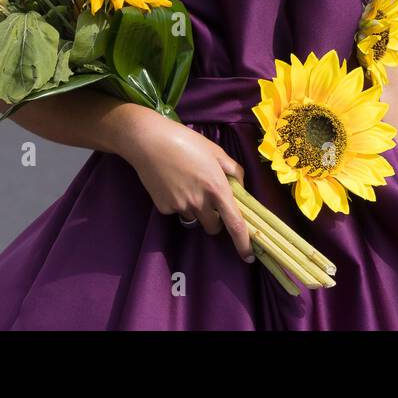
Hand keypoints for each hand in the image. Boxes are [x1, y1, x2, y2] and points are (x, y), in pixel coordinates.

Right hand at [119, 111, 253, 261]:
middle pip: (213, 227)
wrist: (148, 142)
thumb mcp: (215, 151)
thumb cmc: (185, 141)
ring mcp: (180, 206)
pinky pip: (176, 211)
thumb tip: (240, 187)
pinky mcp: (163, 207)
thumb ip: (233, 170)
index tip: (249, 256)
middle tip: (209, 200)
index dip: (243, 242)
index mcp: (217, 188)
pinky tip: (171, 183)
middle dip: (215, 220)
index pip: (235, 223)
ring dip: (195, 209)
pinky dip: (177, 203)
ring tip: (186, 184)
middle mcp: (200, 202)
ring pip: (194, 218)